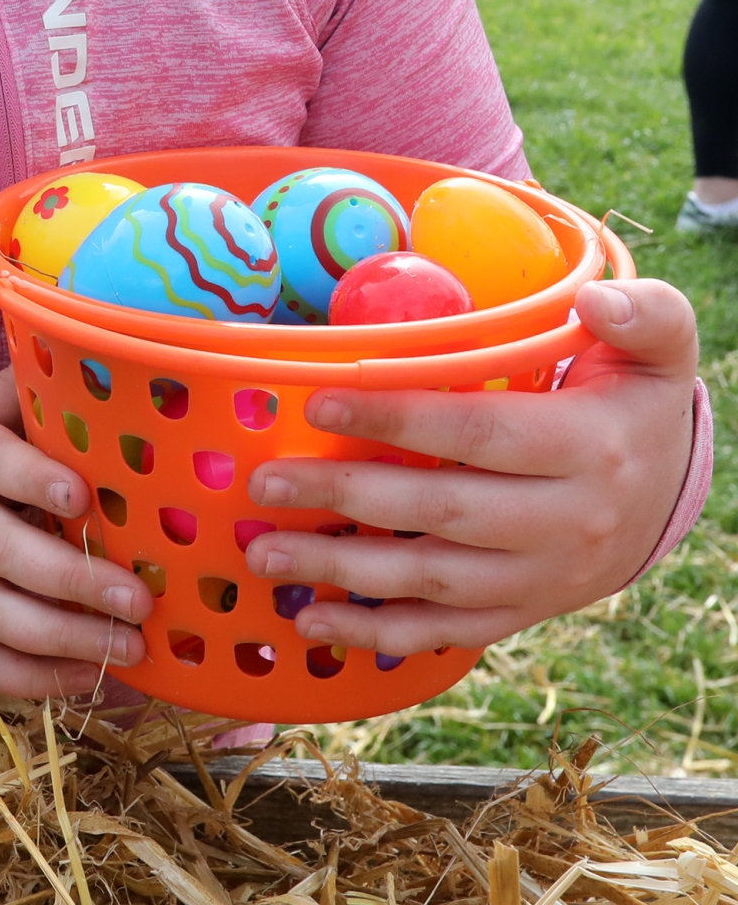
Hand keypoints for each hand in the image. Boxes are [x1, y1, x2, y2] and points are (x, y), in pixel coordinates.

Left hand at [240, 277, 698, 657]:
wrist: (668, 498)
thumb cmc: (635, 401)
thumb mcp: (659, 345)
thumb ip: (642, 314)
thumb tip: (592, 299)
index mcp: (589, 448)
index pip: (478, 432)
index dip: (397, 416)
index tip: (320, 401)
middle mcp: (566, 522)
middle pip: (440, 512)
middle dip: (344, 496)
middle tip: (266, 483)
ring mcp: (542, 578)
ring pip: (431, 582)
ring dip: (341, 570)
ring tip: (264, 554)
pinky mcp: (522, 613)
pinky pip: (444, 633)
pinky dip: (377, 633)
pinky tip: (312, 619)